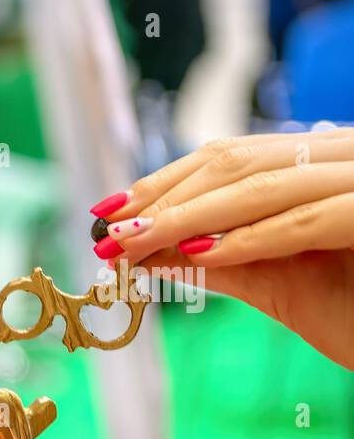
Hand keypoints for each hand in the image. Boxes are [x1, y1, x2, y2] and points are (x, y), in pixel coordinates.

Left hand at [89, 128, 353, 369]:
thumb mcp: (277, 282)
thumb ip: (219, 259)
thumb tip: (144, 251)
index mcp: (323, 163)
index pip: (230, 156)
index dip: (164, 182)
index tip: (108, 213)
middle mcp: (348, 156)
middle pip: (238, 162)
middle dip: (165, 198)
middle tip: (108, 231)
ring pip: (265, 185)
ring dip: (188, 215)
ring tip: (133, 244)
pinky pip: (308, 220)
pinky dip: (249, 237)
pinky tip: (197, 254)